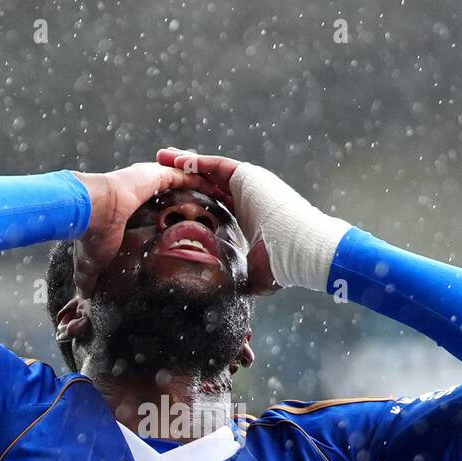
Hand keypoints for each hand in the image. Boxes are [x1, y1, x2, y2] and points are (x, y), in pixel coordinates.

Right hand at [70, 163, 214, 297]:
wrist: (88, 214)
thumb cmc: (90, 236)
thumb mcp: (91, 263)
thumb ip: (90, 278)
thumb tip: (84, 296)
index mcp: (130, 205)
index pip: (157, 206)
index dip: (173, 213)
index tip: (188, 225)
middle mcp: (142, 189)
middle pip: (175, 190)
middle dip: (194, 197)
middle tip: (213, 209)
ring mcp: (150, 180)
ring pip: (184, 181)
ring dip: (202, 188)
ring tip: (222, 196)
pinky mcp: (156, 175)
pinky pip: (187, 175)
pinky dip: (202, 181)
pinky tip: (218, 188)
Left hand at [158, 146, 349, 292]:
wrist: (303, 252)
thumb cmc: (283, 267)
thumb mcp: (251, 275)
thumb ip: (235, 280)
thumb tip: (220, 302)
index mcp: (244, 218)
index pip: (211, 205)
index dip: (191, 201)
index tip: (170, 201)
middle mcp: (244, 198)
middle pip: (206, 183)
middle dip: (182, 177)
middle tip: (158, 172)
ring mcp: (247, 185)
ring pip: (208, 170)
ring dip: (183, 163)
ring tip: (160, 157)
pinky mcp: (247, 176)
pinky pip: (215, 166)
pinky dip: (195, 162)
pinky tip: (174, 160)